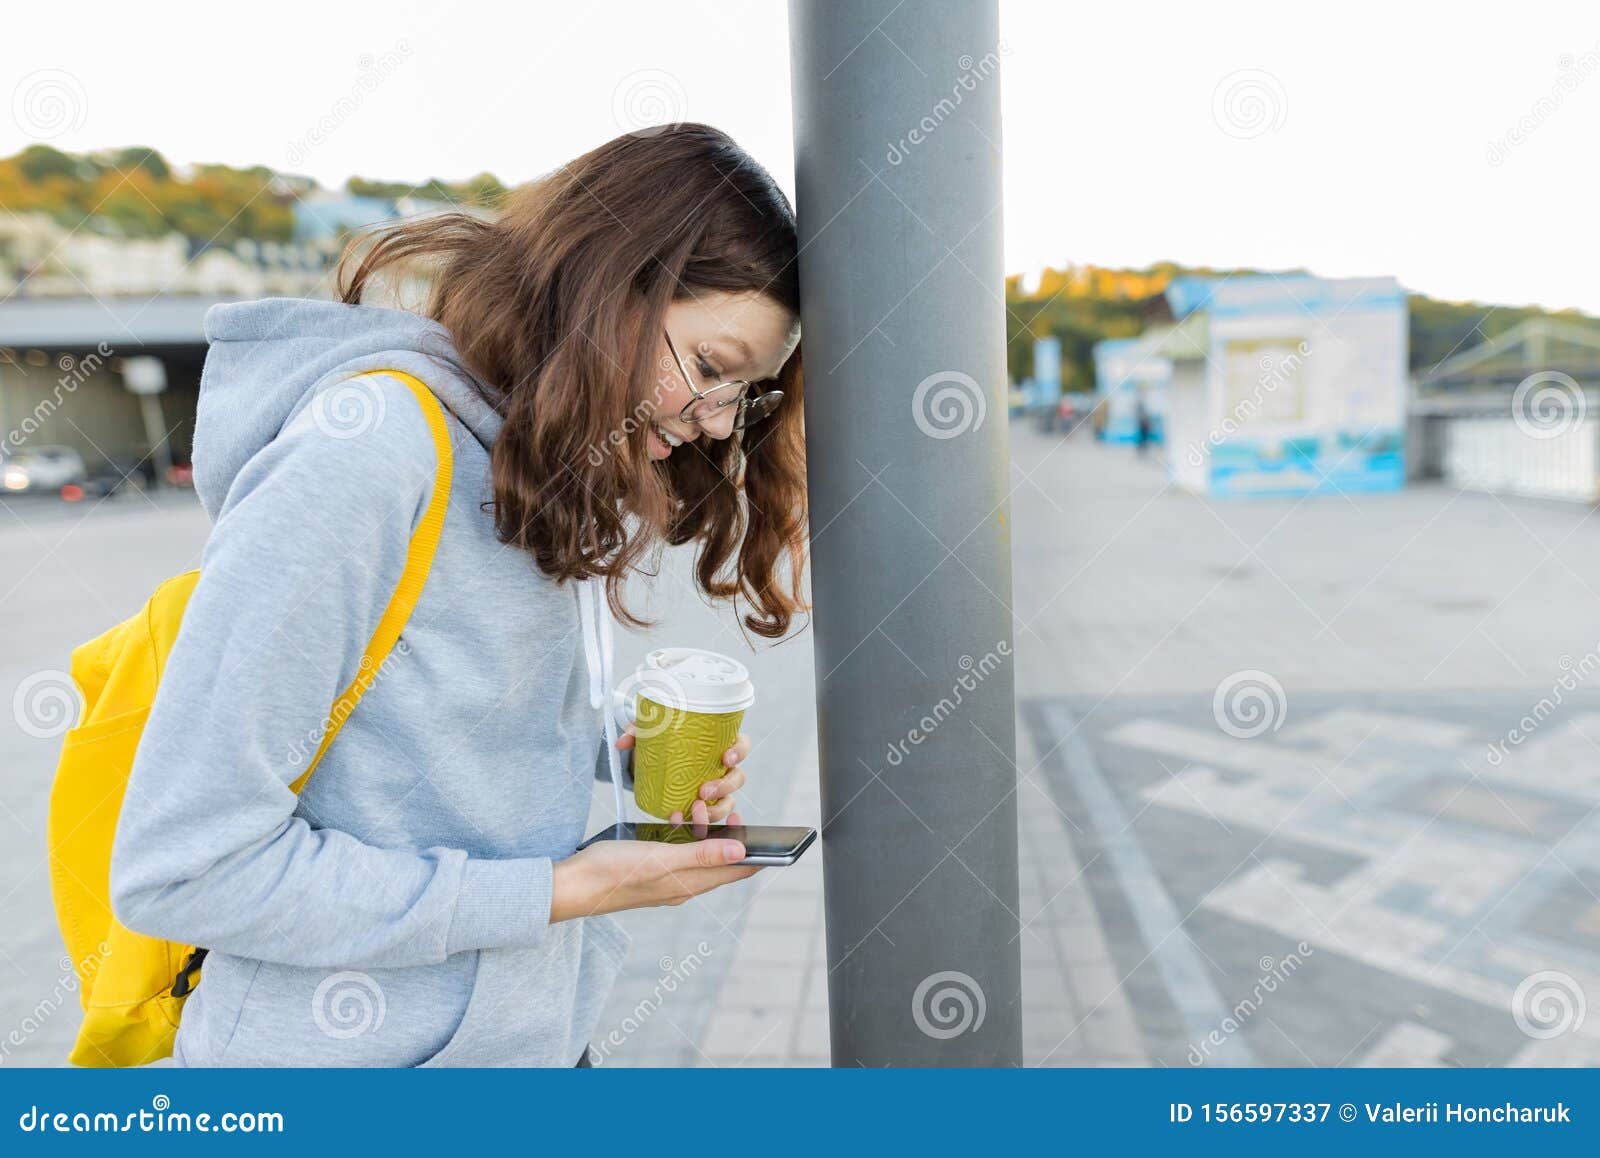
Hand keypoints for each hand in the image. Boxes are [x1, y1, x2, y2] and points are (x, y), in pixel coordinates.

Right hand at [550, 811, 759, 920]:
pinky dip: (682, 835)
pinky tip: (673, 820)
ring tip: (692, 810)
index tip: (764, 828)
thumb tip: (743, 854)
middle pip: (721, 861)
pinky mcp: (652, 872)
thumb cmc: (613, 871)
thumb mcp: (661, 859)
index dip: (757, 851)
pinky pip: (679, 852)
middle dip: (726, 833)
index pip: (738, 871)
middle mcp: (684, 885)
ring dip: (703, 831)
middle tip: (712, 808)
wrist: (572, 884)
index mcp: (691, 884)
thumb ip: (702, 857)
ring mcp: (667, 880)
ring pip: (700, 854)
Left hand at [615, 728, 749, 824]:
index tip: (725, 757)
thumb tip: (623, 741)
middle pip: (738, 778)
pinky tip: (687, 823)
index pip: (741, 745)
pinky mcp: (704, 808)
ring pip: (729, 802)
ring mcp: (715, 790)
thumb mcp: (650, 735)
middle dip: (725, 786)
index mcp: (718, 745)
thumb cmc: (659, 745)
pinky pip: (712, 818)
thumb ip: (638, 732)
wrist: (649, 767)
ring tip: (696, 809)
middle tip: (704, 790)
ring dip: (717, 809)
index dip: (739, 751)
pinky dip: (703, 823)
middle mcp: (722, 769)